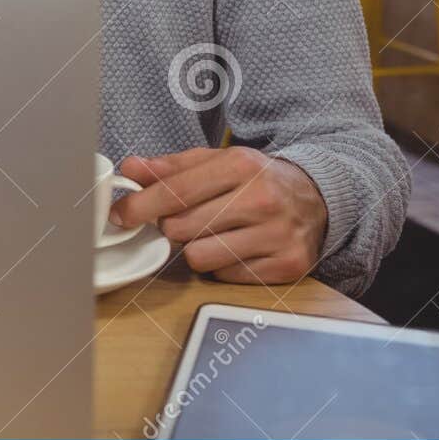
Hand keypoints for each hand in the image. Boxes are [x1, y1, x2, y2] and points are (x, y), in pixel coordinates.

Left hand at [111, 147, 328, 283]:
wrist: (318, 197)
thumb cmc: (256, 179)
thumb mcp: (217, 162)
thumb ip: (171, 167)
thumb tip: (130, 169)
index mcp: (240, 166)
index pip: (175, 192)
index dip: (140, 206)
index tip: (120, 215)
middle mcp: (261, 199)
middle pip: (182, 228)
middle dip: (171, 227)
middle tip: (182, 220)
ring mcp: (276, 235)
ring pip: (200, 257)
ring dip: (195, 249)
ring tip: (213, 233)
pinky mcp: (286, 265)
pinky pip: (226, 276)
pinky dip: (221, 266)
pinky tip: (236, 248)